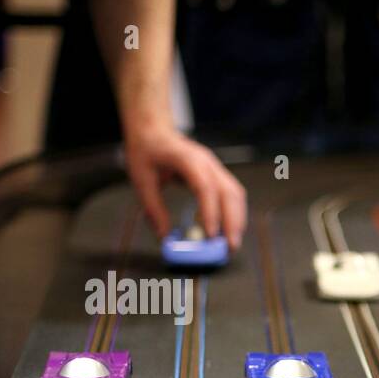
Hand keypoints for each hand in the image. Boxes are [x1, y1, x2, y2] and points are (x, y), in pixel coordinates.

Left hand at [123, 120, 246, 249]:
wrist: (154, 130)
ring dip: (237, 220)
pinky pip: (233, 194)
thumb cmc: (146, 151)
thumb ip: (153, 209)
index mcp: (186, 158)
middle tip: (229, 247)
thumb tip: (164, 237)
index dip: (211, 212)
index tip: (211, 235)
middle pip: (229, 192)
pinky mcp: (218, 174)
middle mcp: (207, 162)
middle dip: (233, 222)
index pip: (205, 186)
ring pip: (236, 194)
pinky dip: (235, 213)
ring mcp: (215, 167)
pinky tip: (229, 230)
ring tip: (231, 243)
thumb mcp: (140, 180)